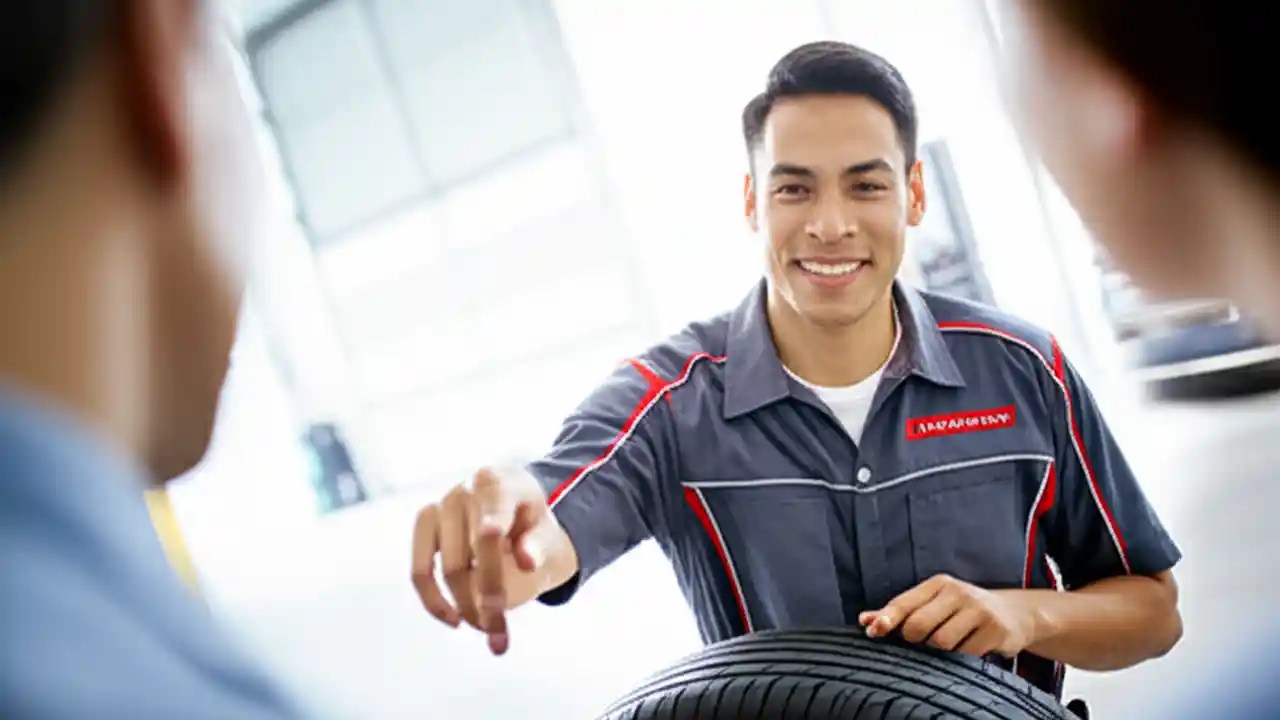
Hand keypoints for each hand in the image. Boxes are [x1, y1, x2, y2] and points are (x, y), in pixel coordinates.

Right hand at [410, 466, 571, 654]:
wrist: (515, 506)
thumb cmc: (532, 522)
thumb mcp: (546, 532)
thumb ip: (540, 545)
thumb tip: (527, 562)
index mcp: (498, 483)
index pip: (490, 530)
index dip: (492, 571)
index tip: (497, 606)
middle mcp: (464, 490)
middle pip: (469, 556)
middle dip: (485, 599)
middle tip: (499, 631)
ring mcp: (440, 505)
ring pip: (445, 569)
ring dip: (465, 606)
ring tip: (487, 630)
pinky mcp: (425, 525)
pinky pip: (420, 571)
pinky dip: (435, 601)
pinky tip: (454, 620)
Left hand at [858, 574, 1037, 658]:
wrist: (1013, 614)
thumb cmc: (962, 610)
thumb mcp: (933, 603)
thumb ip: (899, 612)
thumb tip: (864, 620)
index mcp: (938, 584)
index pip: (904, 602)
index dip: (887, 619)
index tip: (873, 632)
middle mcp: (958, 592)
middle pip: (919, 626)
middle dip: (916, 640)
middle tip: (926, 640)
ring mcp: (978, 610)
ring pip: (941, 643)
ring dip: (941, 651)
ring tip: (952, 642)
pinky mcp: (995, 629)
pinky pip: (965, 654)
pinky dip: (962, 656)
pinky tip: (970, 646)